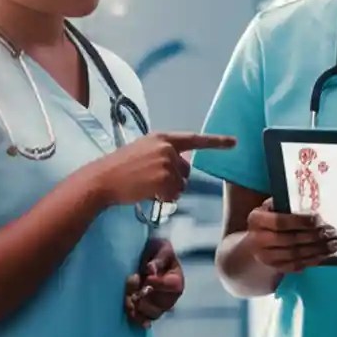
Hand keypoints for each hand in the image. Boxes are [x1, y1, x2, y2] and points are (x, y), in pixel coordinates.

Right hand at [91, 132, 235, 206]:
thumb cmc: (120, 168)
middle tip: (149, 181)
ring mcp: (166, 162)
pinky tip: (146, 193)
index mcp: (162, 138)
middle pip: (186, 171)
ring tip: (145, 186)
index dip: (216, 141)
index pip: (194, 139)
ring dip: (166, 191)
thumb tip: (181, 171)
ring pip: (180, 185)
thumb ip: (164, 155)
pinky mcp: (164, 178)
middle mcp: (167, 148)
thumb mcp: (143, 152)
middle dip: (174, 180)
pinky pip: (173, 195)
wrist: (103, 179)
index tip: (234, 142)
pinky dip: (162, 198)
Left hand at [124, 238, 184, 327]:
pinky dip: (136, 318)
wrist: (147, 256)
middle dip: (146, 299)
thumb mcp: (160, 248)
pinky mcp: (147, 311)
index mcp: (176, 279)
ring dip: (139, 309)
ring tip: (129, 299)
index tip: (147, 278)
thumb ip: (158, 258)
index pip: (173, 286)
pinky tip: (131, 313)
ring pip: (153, 314)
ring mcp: (160, 305)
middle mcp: (171, 296)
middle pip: (163, 304)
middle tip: (134, 290)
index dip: (159, 284)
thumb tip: (151, 269)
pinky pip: (144, 319)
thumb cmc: (156, 250)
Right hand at [246, 198, 336, 272]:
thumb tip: (314, 207)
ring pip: (294, 255)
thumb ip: (289, 206)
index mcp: (256, 220)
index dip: (300, 221)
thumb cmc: (271, 216)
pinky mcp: (274, 268)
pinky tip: (324, 255)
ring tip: (333, 245)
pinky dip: (311, 261)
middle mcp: (257, 240)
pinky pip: (295, 266)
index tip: (319, 220)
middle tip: (332, 233)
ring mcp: (265, 257)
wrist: (258, 237)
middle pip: (289, 240)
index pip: (280, 222)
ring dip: (317, 250)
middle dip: (314, 237)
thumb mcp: (275, 206)